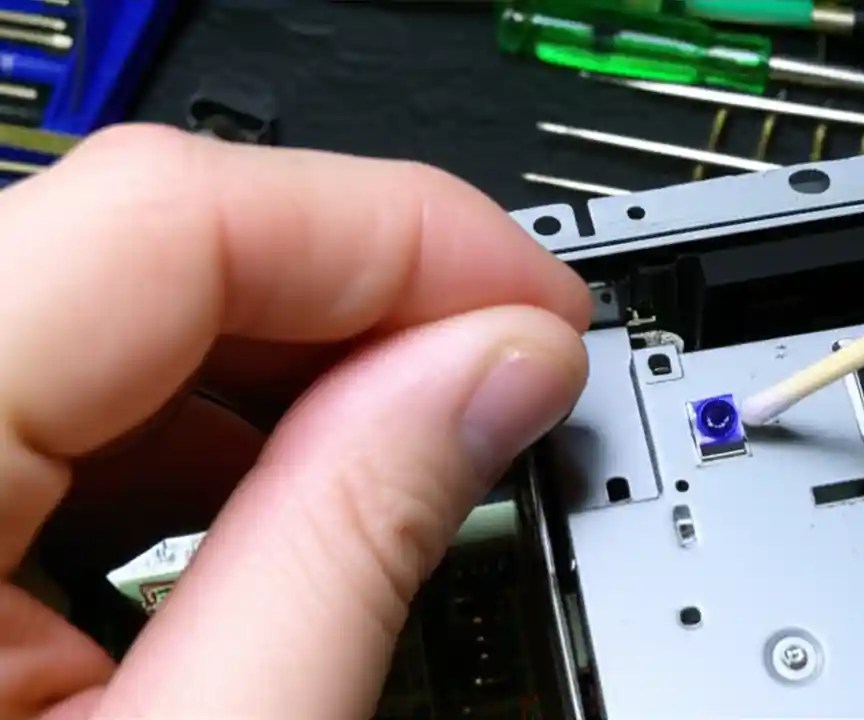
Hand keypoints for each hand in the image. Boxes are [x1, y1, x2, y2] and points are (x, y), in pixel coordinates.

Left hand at [0, 125, 590, 718]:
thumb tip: (498, 373)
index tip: (534, 306)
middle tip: (504, 373)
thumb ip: (347, 553)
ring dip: (296, 366)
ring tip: (425, 441)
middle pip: (138, 245)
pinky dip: (207, 429)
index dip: (390, 235)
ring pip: (110, 315)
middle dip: (363, 299)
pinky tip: (296, 493)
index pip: (160, 222)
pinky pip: (62, 399)